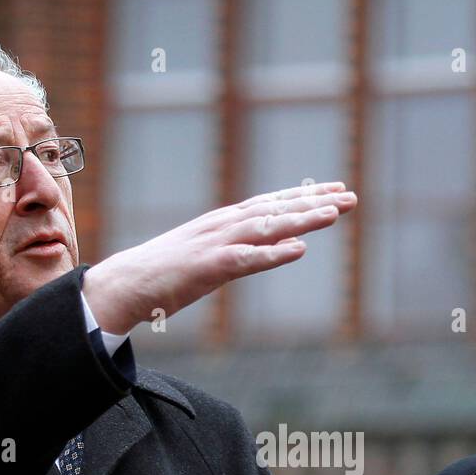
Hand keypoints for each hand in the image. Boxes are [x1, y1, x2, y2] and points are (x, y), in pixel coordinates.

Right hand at [82, 180, 356, 334]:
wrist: (125, 284)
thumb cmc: (164, 274)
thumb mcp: (206, 256)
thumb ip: (236, 250)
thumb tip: (267, 249)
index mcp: (223, 223)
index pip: (271, 204)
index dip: (304, 196)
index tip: (335, 191)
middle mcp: (223, 226)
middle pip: (276, 210)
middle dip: (314, 202)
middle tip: (350, 197)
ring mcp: (216, 244)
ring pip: (267, 227)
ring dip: (301, 220)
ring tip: (334, 213)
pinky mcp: (208, 268)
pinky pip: (247, 260)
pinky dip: (273, 254)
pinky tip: (298, 251)